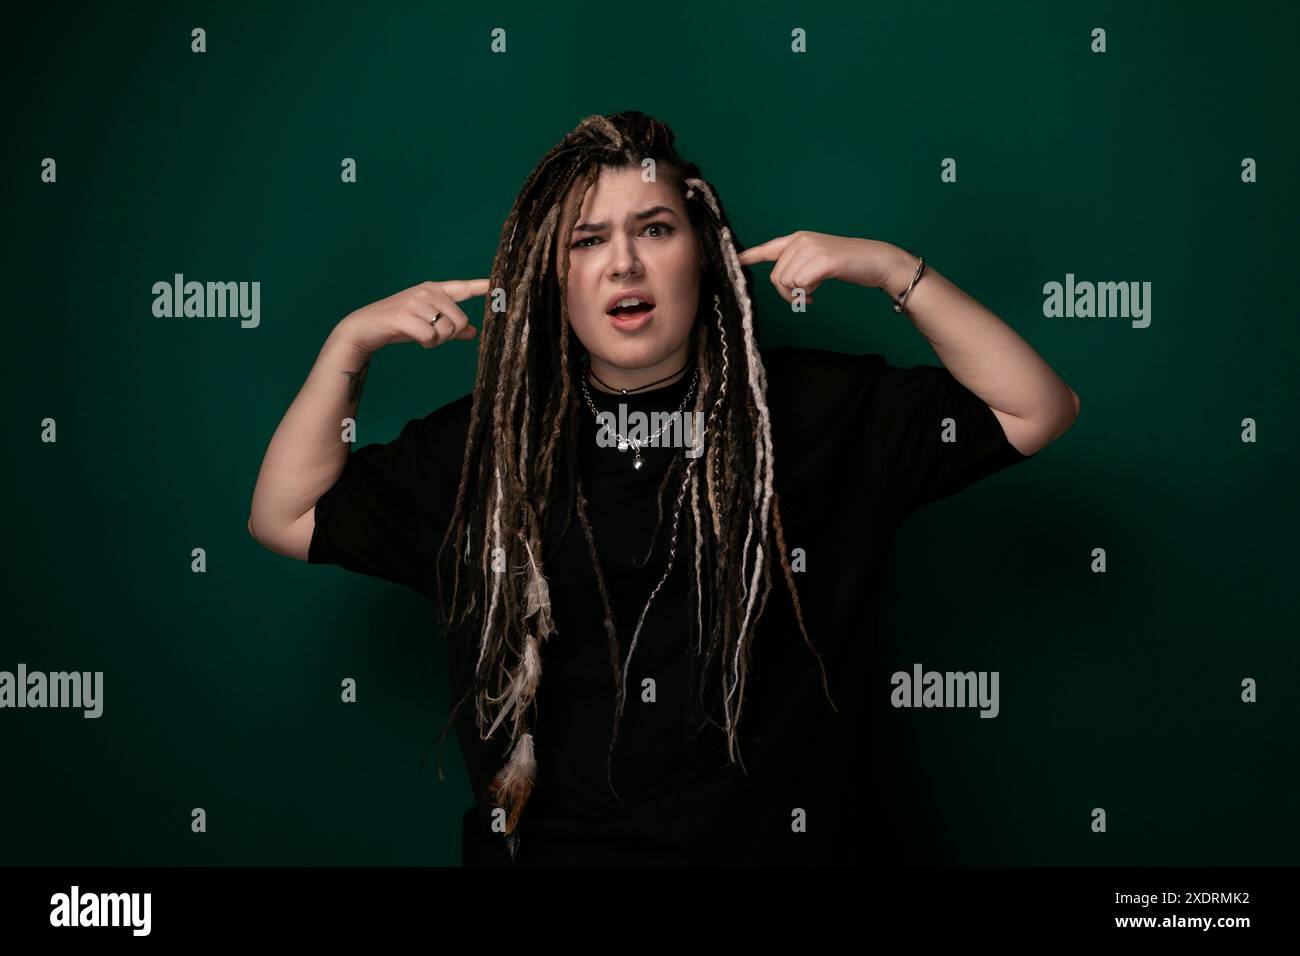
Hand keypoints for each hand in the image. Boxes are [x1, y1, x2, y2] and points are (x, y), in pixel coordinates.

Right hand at [336, 279, 489, 353]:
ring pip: (446, 329)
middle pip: (460, 320)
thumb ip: (451, 326)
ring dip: (436, 340)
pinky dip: (426, 344)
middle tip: (431, 335)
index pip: (463, 287)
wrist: (365, 327)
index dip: (483, 286)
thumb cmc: (399, 324)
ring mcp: (416, 302)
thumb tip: (474, 333)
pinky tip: (416, 339)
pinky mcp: (405, 316)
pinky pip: (431, 337)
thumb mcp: (428, 322)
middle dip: (449, 335)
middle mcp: (427, 292)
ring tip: (421, 335)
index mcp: (434, 290)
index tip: (500, 283)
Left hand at [737, 232, 900, 304]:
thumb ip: (798, 265)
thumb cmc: (847, 263)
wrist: (876, 260)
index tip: (736, 260)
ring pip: (787, 281)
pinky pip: (801, 283)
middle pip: (776, 275)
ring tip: (814, 291)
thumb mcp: (817, 260)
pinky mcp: (823, 260)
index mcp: (799, 239)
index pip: (769, 248)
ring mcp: (812, 248)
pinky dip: (808, 293)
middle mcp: (802, 240)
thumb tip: (782, 281)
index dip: (750, 255)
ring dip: (799, 294)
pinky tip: (818, 293)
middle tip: (805, 296)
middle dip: (787, 293)